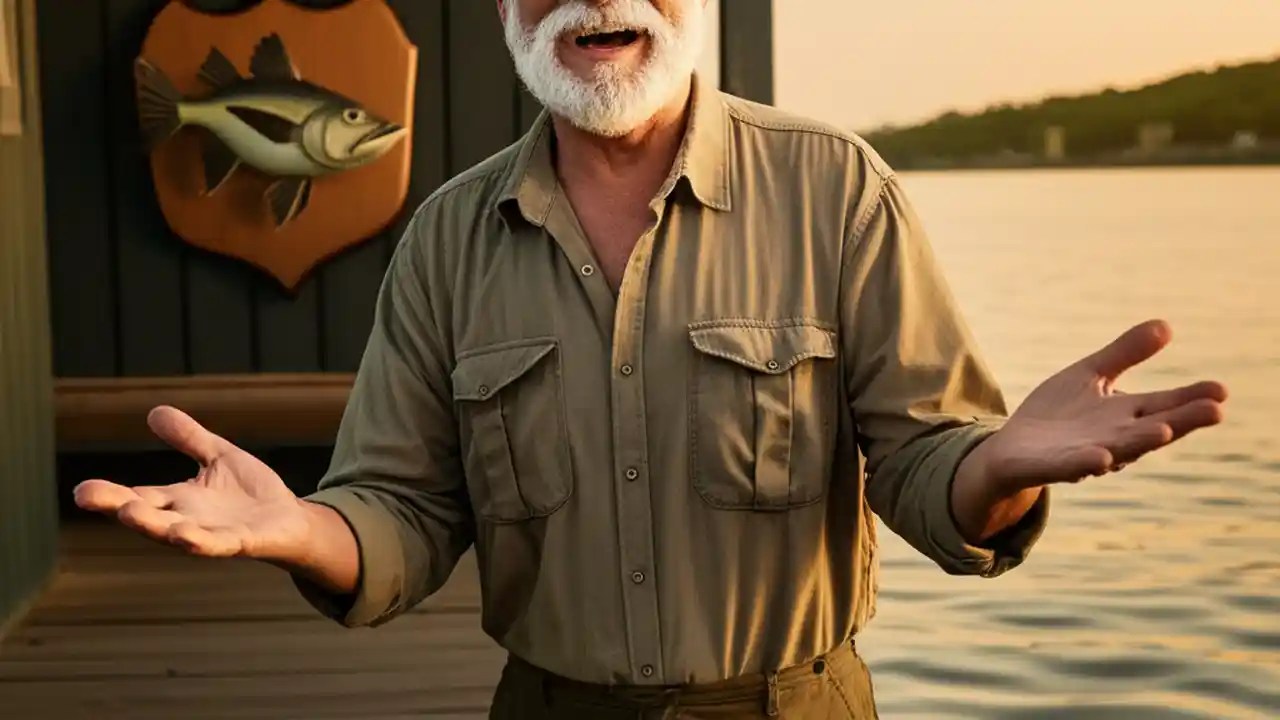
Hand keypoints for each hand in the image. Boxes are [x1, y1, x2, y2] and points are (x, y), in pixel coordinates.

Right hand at [74, 406, 313, 562]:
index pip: (137, 497)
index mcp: (178, 500)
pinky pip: (217, 544)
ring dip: (153, 525)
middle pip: (148, 516)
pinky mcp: (240, 543)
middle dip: (120, 507)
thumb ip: (189, 438)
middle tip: (87, 496)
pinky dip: (201, 541)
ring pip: (176, 533)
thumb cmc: (251, 494)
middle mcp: (188, 520)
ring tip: (129, 512)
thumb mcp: (218, 457)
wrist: (291, 520)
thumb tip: (155, 411)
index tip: (81, 490)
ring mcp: (212, 534)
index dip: (109, 495)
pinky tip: (185, 536)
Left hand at [975, 319, 1227, 494]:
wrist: (1012, 449)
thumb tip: (1167, 324)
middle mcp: (1113, 437)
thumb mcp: (1091, 375)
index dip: (1192, 398)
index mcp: (1125, 414)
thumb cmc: (1058, 414)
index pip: (1165, 404)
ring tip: (1164, 430)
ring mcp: (1085, 454)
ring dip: (1140, 441)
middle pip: (1152, 428)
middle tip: (1216, 411)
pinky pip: (1072, 466)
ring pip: (1119, 449)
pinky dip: (1087, 462)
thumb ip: (1125, 353)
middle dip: (1182, 420)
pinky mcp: (1053, 466)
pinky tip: (1102, 458)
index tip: (1222, 390)